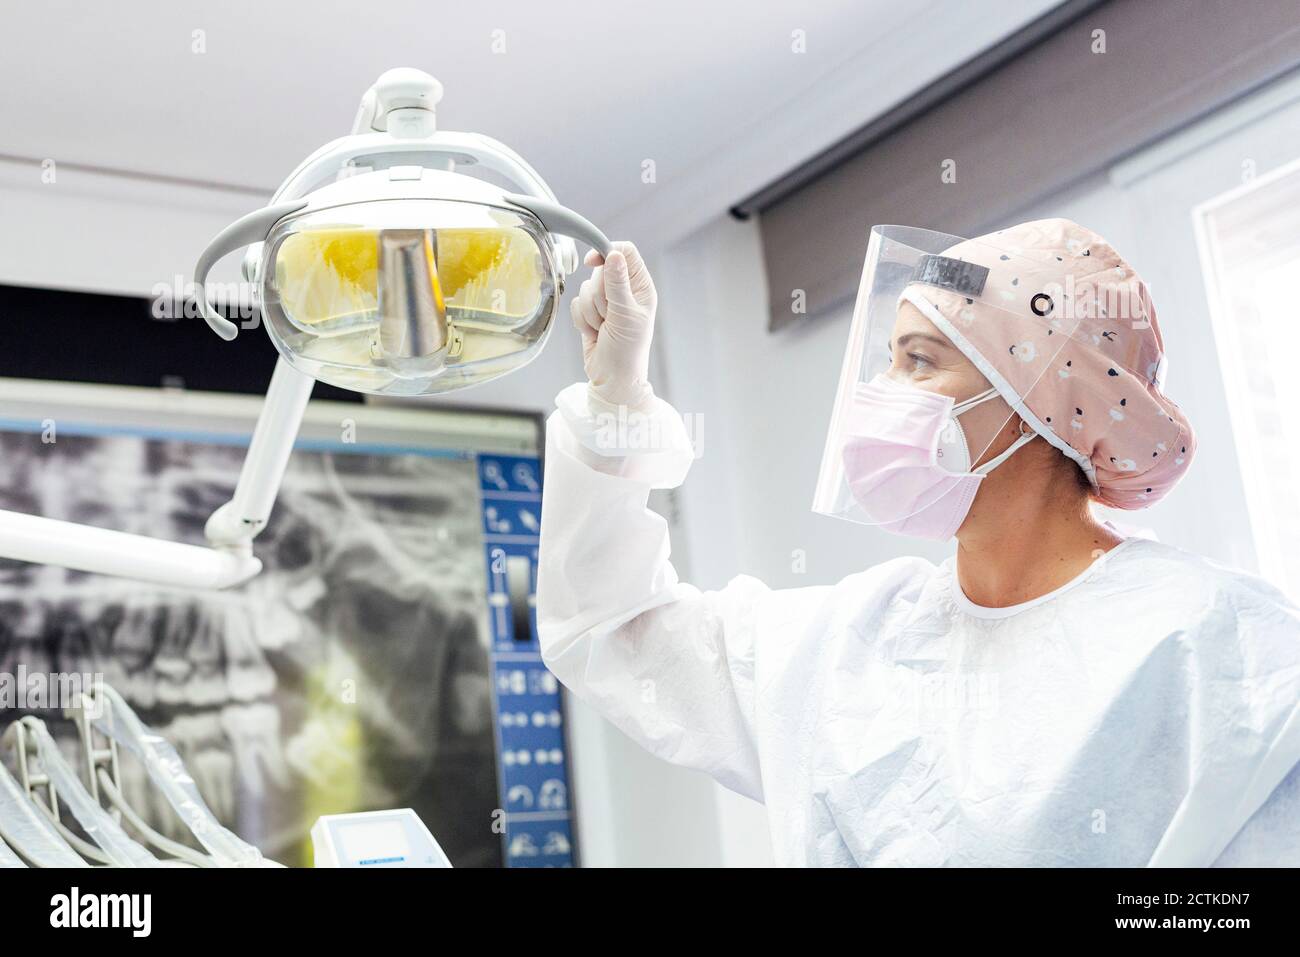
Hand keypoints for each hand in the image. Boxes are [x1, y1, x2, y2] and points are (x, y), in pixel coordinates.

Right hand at [570, 241, 656, 407]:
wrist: (611, 378)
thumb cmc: (627, 351)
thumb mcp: (625, 315)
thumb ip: (618, 283)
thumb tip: (613, 254)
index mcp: (641, 287)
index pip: (624, 252)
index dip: (607, 251)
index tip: (591, 262)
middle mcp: (624, 290)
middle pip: (600, 269)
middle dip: (599, 295)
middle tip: (609, 316)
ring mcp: (607, 302)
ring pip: (585, 287)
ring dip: (591, 312)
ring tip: (604, 328)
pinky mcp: (590, 312)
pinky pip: (576, 302)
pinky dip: (582, 320)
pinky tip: (594, 333)